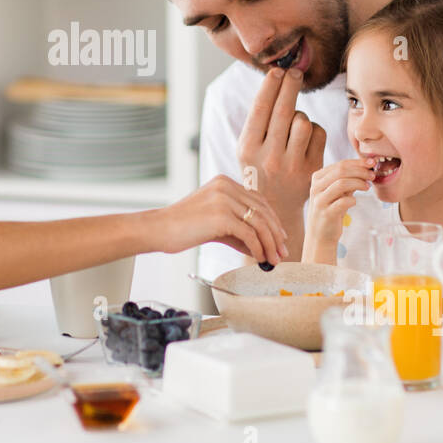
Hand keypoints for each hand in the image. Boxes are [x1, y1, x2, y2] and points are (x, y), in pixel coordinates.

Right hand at [157, 174, 287, 265]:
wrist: (159, 229)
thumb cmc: (183, 228)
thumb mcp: (215, 223)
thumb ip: (238, 230)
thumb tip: (262, 247)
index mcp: (225, 182)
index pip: (258, 201)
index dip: (272, 221)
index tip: (279, 239)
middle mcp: (226, 186)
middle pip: (263, 211)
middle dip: (276, 234)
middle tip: (282, 253)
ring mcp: (224, 199)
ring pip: (259, 222)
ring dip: (270, 244)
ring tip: (273, 260)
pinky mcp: (221, 216)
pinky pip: (249, 233)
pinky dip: (258, 248)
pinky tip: (259, 258)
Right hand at [236, 67, 325, 224]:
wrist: (274, 209)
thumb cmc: (259, 170)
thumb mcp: (248, 150)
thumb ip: (258, 123)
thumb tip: (275, 82)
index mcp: (248, 149)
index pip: (260, 110)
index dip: (270, 87)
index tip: (277, 70)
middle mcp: (269, 158)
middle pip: (283, 111)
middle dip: (290, 87)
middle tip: (294, 72)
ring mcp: (292, 165)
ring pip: (302, 121)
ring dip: (299, 115)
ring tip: (293, 122)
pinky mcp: (312, 169)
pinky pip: (318, 133)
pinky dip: (313, 129)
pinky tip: (305, 137)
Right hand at [301, 158, 375, 262]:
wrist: (321, 235)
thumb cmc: (332, 210)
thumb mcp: (338, 192)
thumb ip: (349, 179)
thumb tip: (368, 165)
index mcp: (318, 178)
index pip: (340, 164)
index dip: (358, 163)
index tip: (372, 163)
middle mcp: (316, 187)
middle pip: (341, 171)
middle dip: (360, 171)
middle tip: (372, 175)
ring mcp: (319, 200)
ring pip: (341, 183)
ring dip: (358, 183)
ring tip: (367, 186)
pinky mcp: (326, 213)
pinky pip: (343, 202)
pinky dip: (353, 200)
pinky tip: (355, 202)